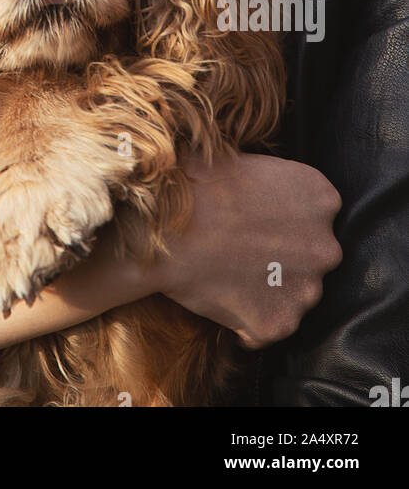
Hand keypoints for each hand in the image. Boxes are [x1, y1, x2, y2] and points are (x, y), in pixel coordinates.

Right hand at [150, 149, 342, 348]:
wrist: (164, 229)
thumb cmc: (195, 185)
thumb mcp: (244, 160)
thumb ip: (273, 178)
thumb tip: (261, 183)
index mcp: (320, 197)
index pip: (316, 213)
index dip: (285, 218)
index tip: (259, 219)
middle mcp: (325, 246)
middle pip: (311, 256)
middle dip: (284, 256)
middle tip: (241, 249)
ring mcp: (306, 290)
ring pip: (293, 294)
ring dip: (269, 290)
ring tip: (227, 275)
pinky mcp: (280, 324)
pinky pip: (268, 328)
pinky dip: (249, 320)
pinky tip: (221, 299)